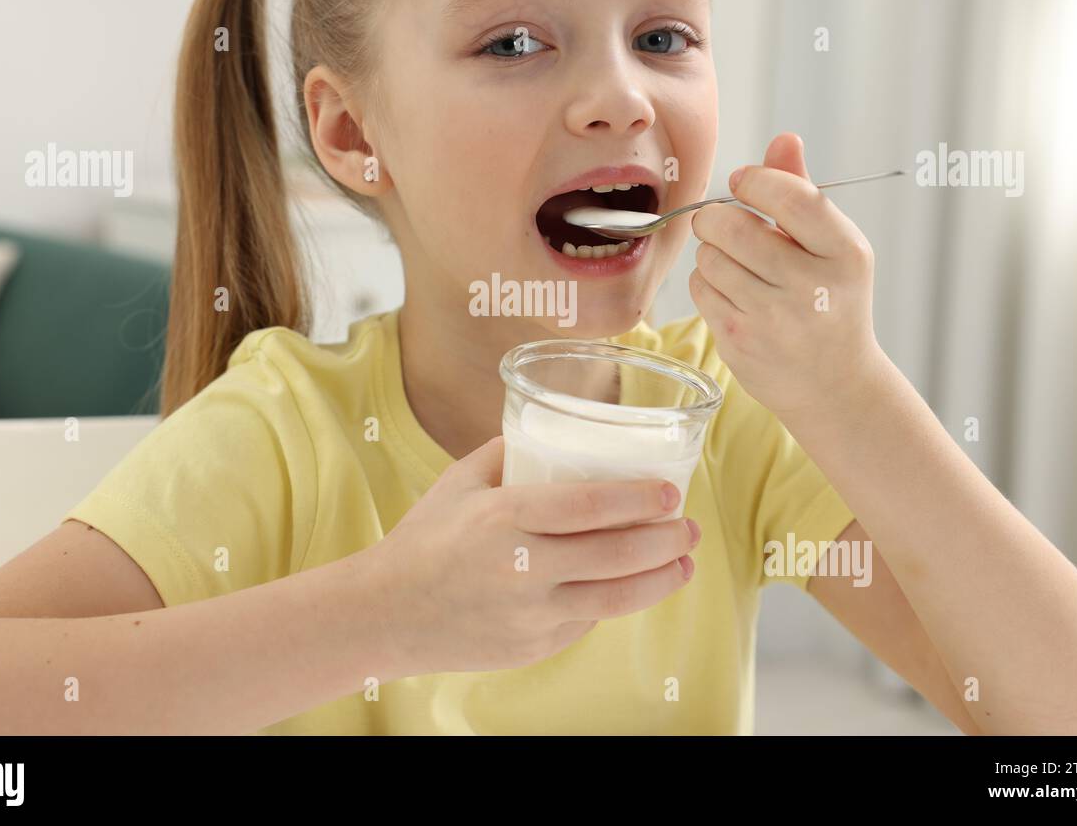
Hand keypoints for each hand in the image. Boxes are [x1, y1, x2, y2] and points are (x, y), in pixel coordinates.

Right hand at [366, 436, 699, 675]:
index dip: (637, 499)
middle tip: (690, 525)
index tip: (670, 491)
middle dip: (666, 539)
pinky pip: (588, 621)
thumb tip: (557, 431)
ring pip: (615, 598)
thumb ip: (509, 453)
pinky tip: (632, 584)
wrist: (386, 613)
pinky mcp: (534, 646)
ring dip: (661, 579)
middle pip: (615, 554)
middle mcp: (521, 568)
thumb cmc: (425, 538)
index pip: (587, 507)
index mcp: (503, 517)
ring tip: (685, 562)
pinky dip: (615, 600)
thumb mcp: (460, 482)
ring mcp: (530, 614)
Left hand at [688, 132, 888, 421]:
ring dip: (713, 254)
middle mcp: (812, 286)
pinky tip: (733, 294)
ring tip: (738, 266)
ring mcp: (774, 318)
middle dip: (717, 217)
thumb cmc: (831, 299)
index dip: (755, 180)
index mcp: (845, 252)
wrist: (834, 383)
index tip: (743, 182)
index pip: (791, 197)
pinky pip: (700, 288)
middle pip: (732, 225)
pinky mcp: (740, 341)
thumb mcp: (832, 245)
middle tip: (724, 224)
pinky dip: (707, 284)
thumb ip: (802, 191)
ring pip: (709, 257)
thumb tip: (783, 138)